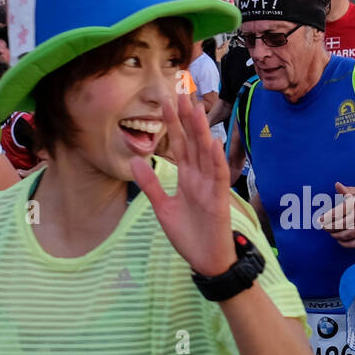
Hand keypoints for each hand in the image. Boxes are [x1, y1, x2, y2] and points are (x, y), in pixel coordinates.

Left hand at [130, 91, 234, 276]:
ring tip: (196, 109)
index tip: (167, 101)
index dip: (174, 124)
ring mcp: (210, 187)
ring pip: (206, 153)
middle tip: (181, 92)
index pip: (180, 145)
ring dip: (201, 131)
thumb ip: (151, 184)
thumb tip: (136, 160)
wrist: (206, 261)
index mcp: (187, 178)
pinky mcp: (219, 200)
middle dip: (187, 119)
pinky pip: (218, 176)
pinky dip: (216, 160)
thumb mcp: (162, 208)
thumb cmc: (189, 236)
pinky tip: (212, 142)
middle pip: (193, 143)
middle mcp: (200, 177)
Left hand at [314, 183, 354, 248]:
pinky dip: (346, 244)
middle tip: (323, 227)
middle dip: (328, 228)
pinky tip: (341, 241)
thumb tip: (337, 185)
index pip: (335, 213)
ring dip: (335, 236)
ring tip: (331, 233)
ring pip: (345, 235)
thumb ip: (347, 190)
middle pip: (338, 226)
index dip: (324, 218)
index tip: (319, 220)